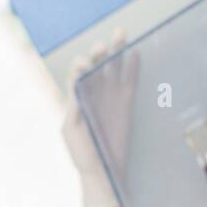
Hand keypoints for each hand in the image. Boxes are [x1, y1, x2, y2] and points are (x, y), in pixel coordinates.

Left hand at [63, 30, 138, 206]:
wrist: (102, 171)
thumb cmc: (82, 153)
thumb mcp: (71, 131)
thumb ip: (74, 108)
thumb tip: (76, 87)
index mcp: (78, 97)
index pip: (78, 72)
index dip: (82, 64)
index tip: (85, 66)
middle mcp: (94, 93)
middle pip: (97, 64)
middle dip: (100, 52)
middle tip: (103, 47)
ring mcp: (111, 97)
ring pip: (114, 68)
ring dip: (116, 51)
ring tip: (121, 34)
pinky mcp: (126, 104)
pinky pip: (130, 81)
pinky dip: (133, 68)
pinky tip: (136, 54)